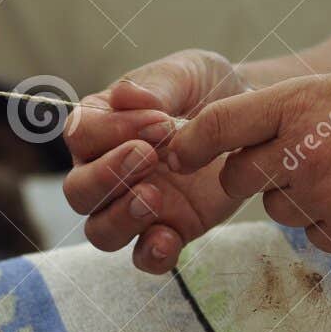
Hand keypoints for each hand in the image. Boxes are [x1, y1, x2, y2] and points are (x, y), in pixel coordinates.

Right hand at [61, 50, 252, 273]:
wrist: (252, 119)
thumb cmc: (209, 91)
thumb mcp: (187, 74)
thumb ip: (158, 85)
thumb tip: (126, 95)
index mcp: (101, 128)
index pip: (81, 135)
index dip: (111, 131)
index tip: (159, 120)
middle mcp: (107, 172)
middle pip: (78, 190)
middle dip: (106, 176)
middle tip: (148, 156)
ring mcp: (133, 207)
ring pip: (100, 230)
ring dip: (120, 218)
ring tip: (154, 196)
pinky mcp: (167, 231)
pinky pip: (144, 257)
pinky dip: (151, 254)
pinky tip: (169, 239)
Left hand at [166, 56, 330, 255]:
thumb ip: (292, 110)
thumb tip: (240, 137)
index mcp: (302, 103)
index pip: (218, 127)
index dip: (190, 144)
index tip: (178, 155)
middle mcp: (306, 150)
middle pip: (237, 178)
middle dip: (249, 176)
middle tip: (289, 165)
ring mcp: (328, 197)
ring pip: (277, 209)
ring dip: (298, 199)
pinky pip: (313, 237)